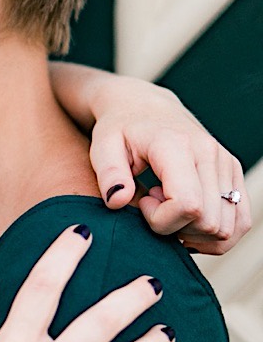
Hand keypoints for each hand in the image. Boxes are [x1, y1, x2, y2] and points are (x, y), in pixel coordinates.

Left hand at [87, 81, 250, 252]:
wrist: (145, 107)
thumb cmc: (120, 129)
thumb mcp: (102, 147)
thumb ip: (108, 174)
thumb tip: (118, 201)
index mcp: (178, 147)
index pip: (187, 204)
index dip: (160, 219)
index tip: (142, 202)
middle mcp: (211, 155)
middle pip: (208, 222)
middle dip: (174, 228)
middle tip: (152, 204)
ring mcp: (228, 165)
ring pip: (226, 228)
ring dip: (194, 232)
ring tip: (168, 207)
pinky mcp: (234, 174)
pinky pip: (240, 222)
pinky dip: (213, 234)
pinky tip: (186, 219)